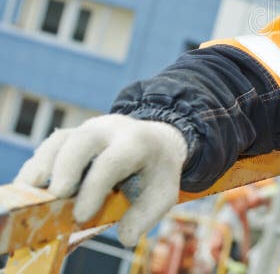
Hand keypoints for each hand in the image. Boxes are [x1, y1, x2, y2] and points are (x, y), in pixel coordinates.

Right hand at [14, 114, 187, 245]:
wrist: (157, 142)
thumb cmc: (156, 172)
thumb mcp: (163, 192)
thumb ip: (146, 214)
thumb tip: (125, 237)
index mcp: (138, 143)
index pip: (112, 161)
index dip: (95, 187)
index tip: (81, 216)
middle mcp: (113, 129)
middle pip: (84, 140)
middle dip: (67, 167)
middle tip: (57, 195)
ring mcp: (90, 128)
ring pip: (63, 140)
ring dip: (44, 165)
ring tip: (32, 191)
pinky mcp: (74, 134)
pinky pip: (51, 145)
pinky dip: (38, 164)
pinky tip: (30, 186)